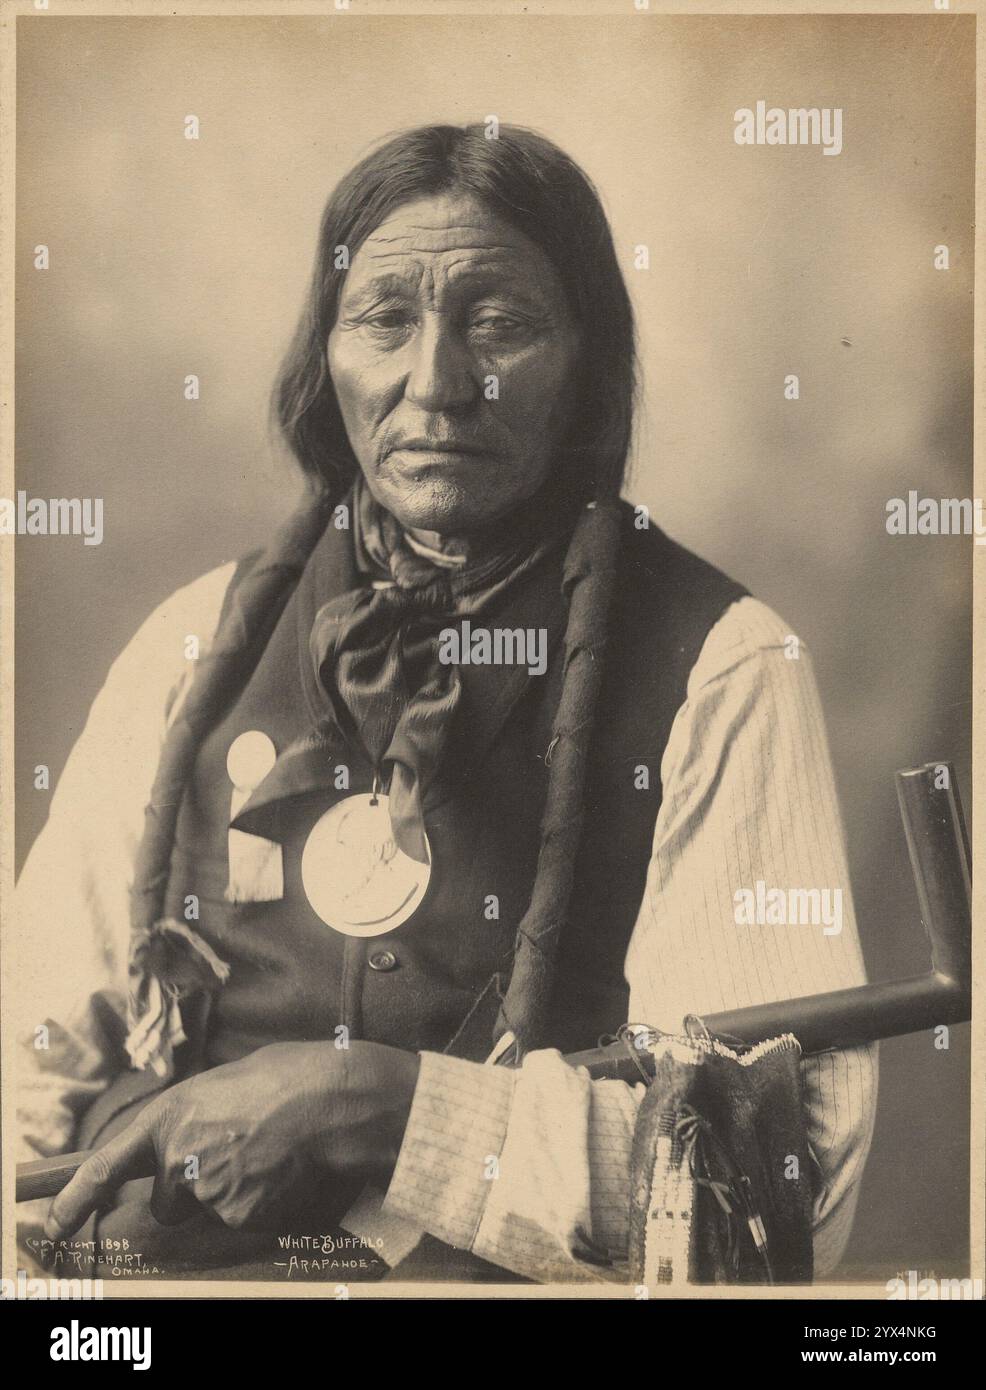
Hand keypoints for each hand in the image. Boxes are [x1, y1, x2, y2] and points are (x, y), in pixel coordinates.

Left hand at [44, 1041, 419, 1240]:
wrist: (333, 1099)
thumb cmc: (289, 1077)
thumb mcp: (227, 1081)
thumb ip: (196, 1113)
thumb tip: (194, 1133)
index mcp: (172, 1113)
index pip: (108, 1162)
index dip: (76, 1196)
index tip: (55, 1224)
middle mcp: (179, 1154)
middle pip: (171, 1201)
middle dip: (196, 1191)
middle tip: (240, 1157)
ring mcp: (208, 1188)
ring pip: (214, 1210)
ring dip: (237, 1193)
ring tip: (273, 1154)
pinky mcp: (238, 1213)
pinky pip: (247, 1219)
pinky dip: (265, 1203)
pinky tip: (285, 1171)